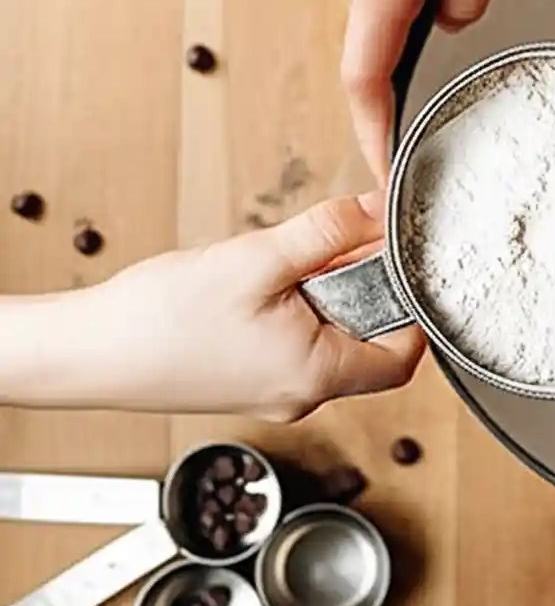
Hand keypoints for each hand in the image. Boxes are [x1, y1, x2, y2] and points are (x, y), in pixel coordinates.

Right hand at [1, 194, 424, 420]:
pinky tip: (265, 285)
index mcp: (319, 375)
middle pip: (371, 347)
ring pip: (331, 342)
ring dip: (327, 298)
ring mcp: (275, 394)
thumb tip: (376, 210)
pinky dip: (297, 312)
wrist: (89, 353)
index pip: (404, 356)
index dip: (415, 312)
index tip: (405, 267)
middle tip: (343, 249)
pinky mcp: (250, 385)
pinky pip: (296, 348)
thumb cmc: (161, 320)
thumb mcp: (259, 258)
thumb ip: (328, 232)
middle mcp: (303, 395)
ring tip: (292, 264)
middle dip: (366, 293)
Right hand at [339, 0, 523, 182]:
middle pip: (368, 50)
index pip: (365, 75)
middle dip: (390, 101)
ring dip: (407, 51)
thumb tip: (449, 23)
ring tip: (439, 86)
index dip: (370, 131)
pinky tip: (442, 14)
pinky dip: (412, 13)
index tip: (380, 172)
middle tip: (418, 145)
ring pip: (386, 14)